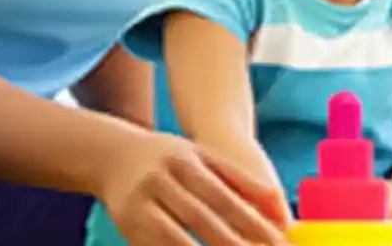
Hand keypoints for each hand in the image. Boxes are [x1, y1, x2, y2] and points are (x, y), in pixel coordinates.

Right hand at [98, 131, 291, 244]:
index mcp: (184, 163)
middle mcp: (160, 183)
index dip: (252, 223)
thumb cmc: (169, 158)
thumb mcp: (203, 157)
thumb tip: (280, 205)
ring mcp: (140, 207)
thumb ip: (241, 179)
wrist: (112, 155)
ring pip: (176, 240)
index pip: (225, 198)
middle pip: (203, 221)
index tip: (279, 243)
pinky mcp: (127, 228)